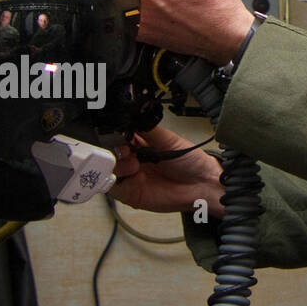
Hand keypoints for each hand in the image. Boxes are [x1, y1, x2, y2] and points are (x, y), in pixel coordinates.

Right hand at [110, 125, 224, 218]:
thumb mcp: (167, 139)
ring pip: (105, 171)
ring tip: (132, 164)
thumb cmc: (190, 161)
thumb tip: (133, 111)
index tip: (117, 134)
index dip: (112, 135)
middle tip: (124, 150)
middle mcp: (130, 160)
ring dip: (113, 166)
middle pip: (106, 154)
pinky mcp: (130, 194)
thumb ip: (146, 127)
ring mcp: (129, 177)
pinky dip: (114, 182)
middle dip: (109, 151)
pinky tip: (129, 175)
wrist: (201, 184)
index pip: (114, 137)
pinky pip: (112, 189)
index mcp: (137, 144)